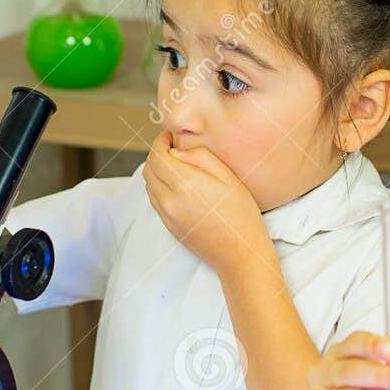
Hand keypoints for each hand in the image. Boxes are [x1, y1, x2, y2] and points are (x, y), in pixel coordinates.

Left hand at [142, 131, 268, 271]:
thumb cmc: (241, 214)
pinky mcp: (169, 227)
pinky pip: (155, 201)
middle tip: (171, 148)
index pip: (157, 155)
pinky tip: (177, 186)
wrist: (240, 253)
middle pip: (148, 170)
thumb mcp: (227, 176)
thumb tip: (176, 152)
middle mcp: (170, 200)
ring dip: (156, 172)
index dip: (160, 141)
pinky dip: (159, 188)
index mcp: (185, 184)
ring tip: (175, 166)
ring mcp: (167, 216)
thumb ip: (200, 157)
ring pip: (149, 186)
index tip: (168, 136)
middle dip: (156, 155)